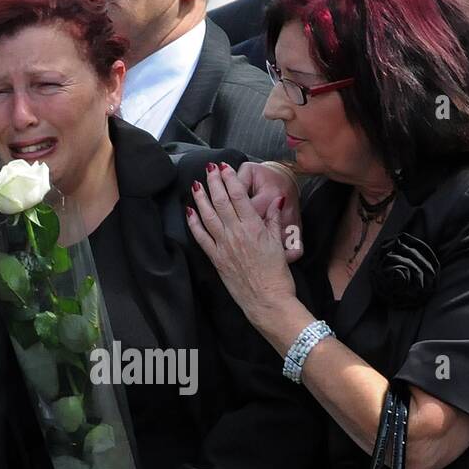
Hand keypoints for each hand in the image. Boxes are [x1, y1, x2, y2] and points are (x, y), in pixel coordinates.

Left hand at [187, 160, 296, 323]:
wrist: (267, 301)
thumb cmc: (276, 274)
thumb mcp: (278, 243)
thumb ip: (274, 219)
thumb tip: (277, 200)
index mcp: (253, 227)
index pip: (238, 196)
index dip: (229, 179)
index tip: (224, 167)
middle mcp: (236, 234)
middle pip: (220, 202)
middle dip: (213, 183)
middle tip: (209, 169)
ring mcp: (224, 246)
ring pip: (208, 216)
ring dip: (201, 198)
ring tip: (196, 185)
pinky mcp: (216, 259)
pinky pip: (201, 238)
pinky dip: (194, 223)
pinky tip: (190, 212)